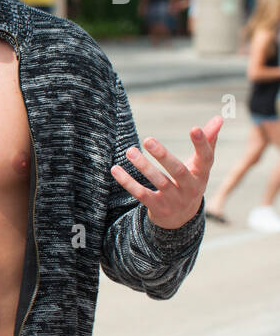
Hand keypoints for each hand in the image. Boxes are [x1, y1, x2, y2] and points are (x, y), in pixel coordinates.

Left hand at [111, 115, 223, 229]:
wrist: (181, 218)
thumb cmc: (190, 181)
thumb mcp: (201, 165)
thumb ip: (209, 141)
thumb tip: (219, 117)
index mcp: (202, 175)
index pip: (206, 158)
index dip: (202, 144)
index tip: (194, 128)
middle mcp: (190, 188)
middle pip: (178, 171)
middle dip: (163, 155)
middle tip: (148, 139)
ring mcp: (174, 200)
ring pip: (159, 182)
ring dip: (143, 166)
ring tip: (130, 151)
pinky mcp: (158, 208)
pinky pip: (141, 194)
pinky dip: (128, 182)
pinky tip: (116, 169)